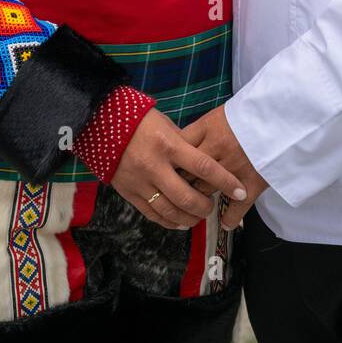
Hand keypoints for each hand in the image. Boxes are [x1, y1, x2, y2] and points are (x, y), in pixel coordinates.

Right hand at [111, 107, 248, 229]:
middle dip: (206, 206)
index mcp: (168, 145)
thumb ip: (184, 145)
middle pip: (188, 197)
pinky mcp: (128, 192)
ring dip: (189, 218)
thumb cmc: (139, 120)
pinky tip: (180, 222)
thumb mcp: (166, 125)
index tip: (240, 190)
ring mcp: (140, 182)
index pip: (204, 167)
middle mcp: (154, 166)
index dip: (225, 181)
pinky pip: (152, 214)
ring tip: (198, 216)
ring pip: (170, 211)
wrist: (101, 124)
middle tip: (213, 205)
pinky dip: (169, 222)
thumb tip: (203, 164)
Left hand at [179, 106, 267, 228]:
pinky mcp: (253, 182)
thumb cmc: (252, 112)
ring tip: (196, 202)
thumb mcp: (222, 113)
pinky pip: (236, 207)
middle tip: (178, 187)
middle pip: (188, 171)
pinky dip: (229, 218)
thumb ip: (203, 130)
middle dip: (181, 180)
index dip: (171, 158)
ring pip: (205, 189)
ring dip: (198, 197)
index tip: (169, 166)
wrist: (287, 115)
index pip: (179, 147)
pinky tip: (224, 222)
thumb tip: (182, 146)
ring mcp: (235, 167)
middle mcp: (218, 148)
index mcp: (209, 127)